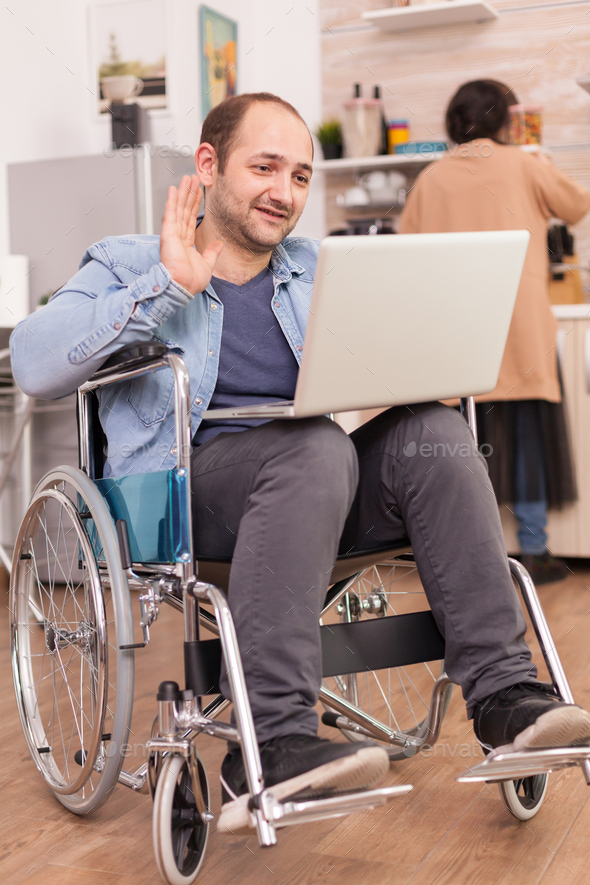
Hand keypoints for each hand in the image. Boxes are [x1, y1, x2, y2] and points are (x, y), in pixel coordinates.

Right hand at [160, 174, 222, 293]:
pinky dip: (171, 201)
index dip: (195, 204)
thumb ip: (212, 252)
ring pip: (178, 208)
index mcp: (186, 243)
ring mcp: (172, 234)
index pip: (190, 218)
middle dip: (189, 194)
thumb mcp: (207, 264)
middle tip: (192, 179)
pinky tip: (173, 189)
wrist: (183, 286)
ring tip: (186, 179)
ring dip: (182, 192)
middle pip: (184, 209)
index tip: (198, 192)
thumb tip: (219, 244)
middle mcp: (178, 236)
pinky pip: (170, 213)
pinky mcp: (168, 233)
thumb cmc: (190, 281)